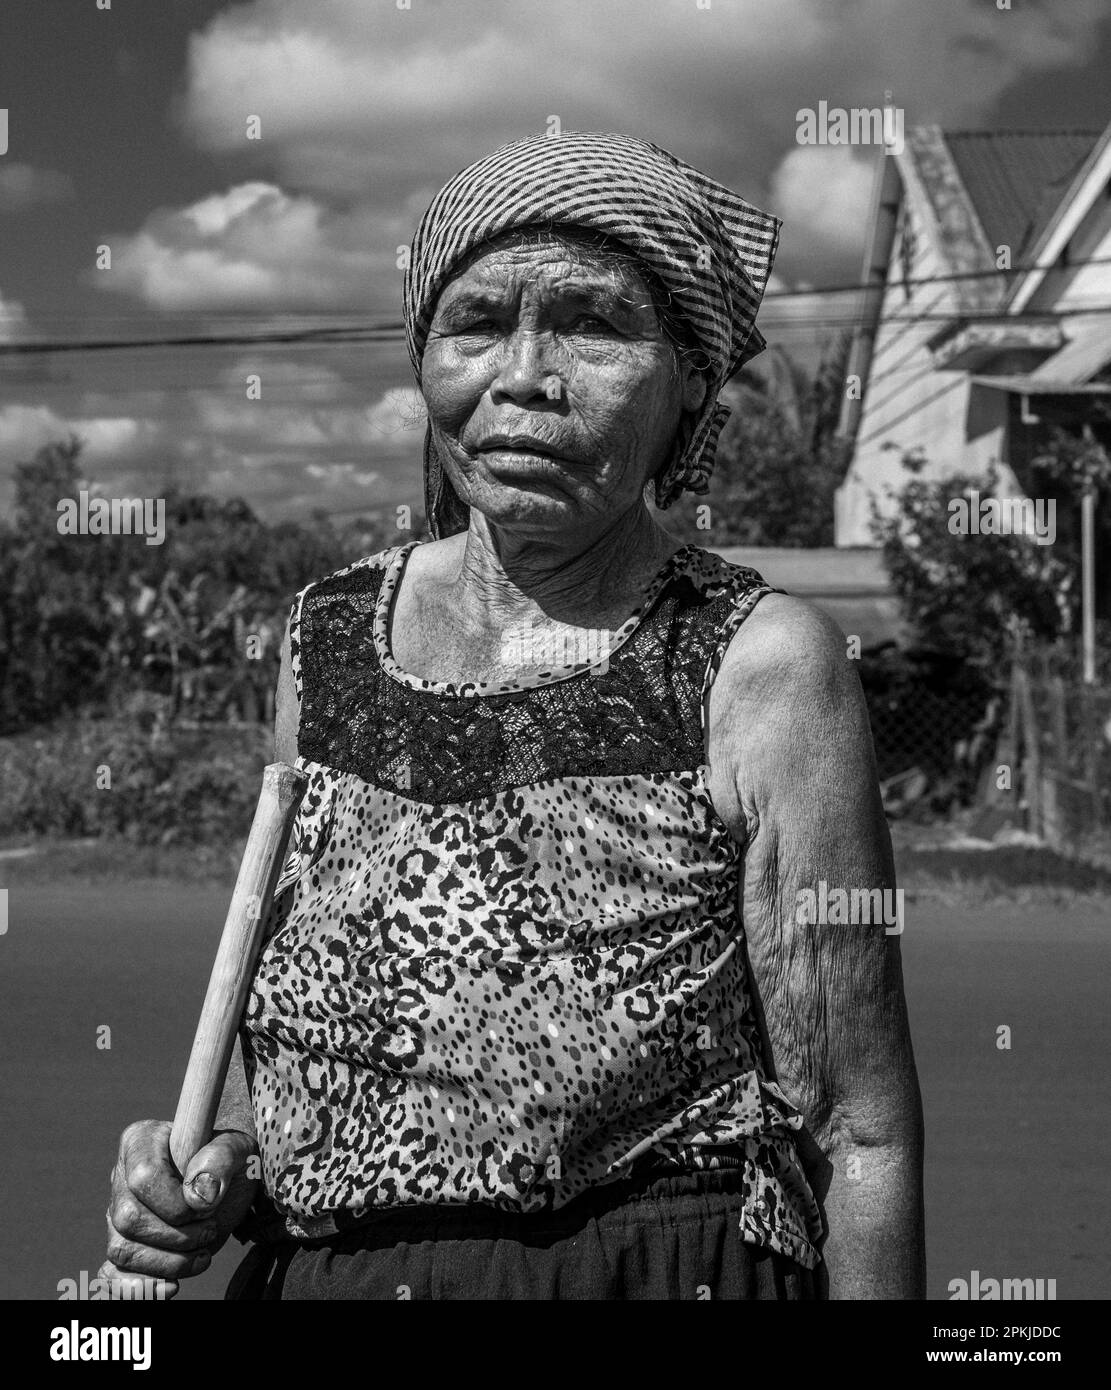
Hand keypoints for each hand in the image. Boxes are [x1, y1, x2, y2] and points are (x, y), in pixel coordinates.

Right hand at [101, 1118, 259, 1299]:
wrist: (230, 1183)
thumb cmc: (230, 1160)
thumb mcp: (237, 1147)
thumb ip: (220, 1158)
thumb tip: (198, 1196)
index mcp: (141, 1141)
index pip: (142, 1178)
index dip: (175, 1201)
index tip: (207, 1204)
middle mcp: (122, 1177)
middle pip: (129, 1219)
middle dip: (178, 1235)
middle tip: (210, 1228)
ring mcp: (118, 1214)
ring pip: (122, 1250)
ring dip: (169, 1263)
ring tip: (202, 1253)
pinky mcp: (125, 1244)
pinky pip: (112, 1274)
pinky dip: (139, 1287)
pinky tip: (172, 1285)